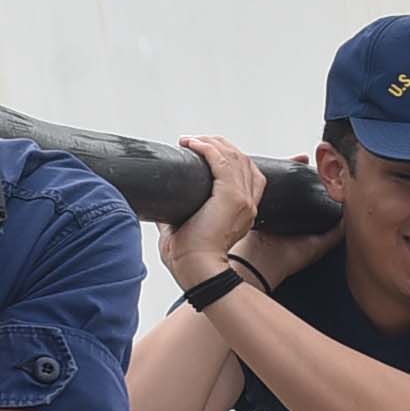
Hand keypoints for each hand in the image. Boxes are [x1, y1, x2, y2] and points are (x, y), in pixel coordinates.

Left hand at [161, 134, 264, 287]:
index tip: (206, 151)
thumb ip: (179, 214)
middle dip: (219, 145)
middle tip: (196, 142)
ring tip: (192, 140)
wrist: (195, 270)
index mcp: (243, 212)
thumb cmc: (189, 258)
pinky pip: (222, 161)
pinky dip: (208, 148)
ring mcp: (243, 199)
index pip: (247, 174)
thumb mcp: (185, 228)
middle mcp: (249, 204)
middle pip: (243, 160)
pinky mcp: (231, 197)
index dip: (229, 157)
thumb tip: (161, 204)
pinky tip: (193, 144)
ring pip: (234, 157)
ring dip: (212, 143)